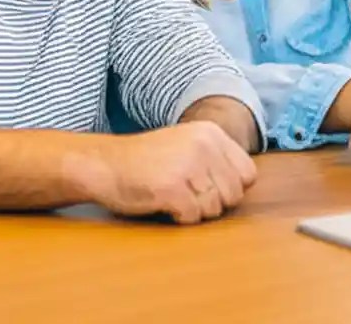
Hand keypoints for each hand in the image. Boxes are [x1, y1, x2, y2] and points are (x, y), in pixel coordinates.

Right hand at [69, 121, 256, 224]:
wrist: (103, 164)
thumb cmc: (146, 162)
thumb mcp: (186, 145)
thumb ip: (217, 159)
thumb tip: (247, 183)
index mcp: (211, 133)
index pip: (248, 174)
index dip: (229, 188)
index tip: (206, 187)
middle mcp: (204, 145)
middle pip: (233, 195)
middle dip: (213, 202)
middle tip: (186, 193)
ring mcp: (188, 166)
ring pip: (214, 208)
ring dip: (195, 211)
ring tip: (173, 195)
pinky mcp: (171, 188)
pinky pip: (193, 217)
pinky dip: (179, 217)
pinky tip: (163, 203)